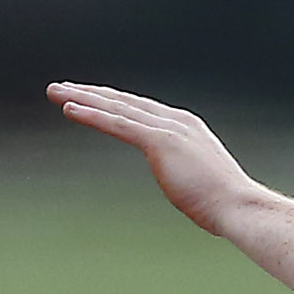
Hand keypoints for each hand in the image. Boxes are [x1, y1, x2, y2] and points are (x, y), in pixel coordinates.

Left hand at [47, 81, 264, 235]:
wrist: (237, 206)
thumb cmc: (221, 203)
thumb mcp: (197, 179)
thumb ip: (183, 170)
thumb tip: (180, 180)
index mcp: (184, 126)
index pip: (139, 108)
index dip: (110, 100)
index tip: (86, 96)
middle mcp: (175, 120)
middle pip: (123, 101)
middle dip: (90, 92)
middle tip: (60, 87)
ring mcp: (167, 128)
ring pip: (116, 107)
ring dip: (82, 98)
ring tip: (55, 92)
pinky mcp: (159, 142)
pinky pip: (118, 124)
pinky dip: (92, 115)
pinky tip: (69, 109)